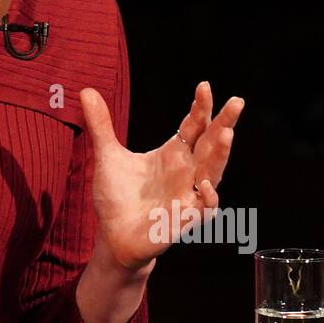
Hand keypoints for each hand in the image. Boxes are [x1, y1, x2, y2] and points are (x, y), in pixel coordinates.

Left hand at [79, 80, 244, 269]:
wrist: (112, 236)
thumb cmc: (116, 197)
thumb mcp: (107, 156)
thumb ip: (101, 125)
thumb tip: (86, 91)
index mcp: (173, 154)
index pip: (193, 126)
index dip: (200, 107)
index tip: (204, 86)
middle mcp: (186, 172)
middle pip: (211, 144)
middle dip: (225, 122)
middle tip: (237, 101)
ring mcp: (187, 195)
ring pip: (213, 172)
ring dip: (220, 155)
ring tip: (227, 134)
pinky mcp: (183, 219)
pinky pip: (203, 208)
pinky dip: (208, 197)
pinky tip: (206, 185)